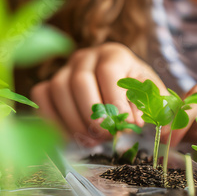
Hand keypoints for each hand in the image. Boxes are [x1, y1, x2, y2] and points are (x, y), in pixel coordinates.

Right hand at [30, 43, 161, 146]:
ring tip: (91, 141)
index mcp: (114, 54)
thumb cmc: (137, 94)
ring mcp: (63, 69)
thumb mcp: (153, 96)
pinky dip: (53, 119)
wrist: (119, 89)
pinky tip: (71, 137)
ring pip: (57, 89)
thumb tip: (138, 121)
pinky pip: (41, 98)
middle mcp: (85, 57)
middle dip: (92, 113)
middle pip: (79, 80)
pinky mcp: (48, 84)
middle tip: (105, 136)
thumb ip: (154, 107)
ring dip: (73, 119)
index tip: (125, 123)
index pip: (109, 71)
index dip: (114, 98)